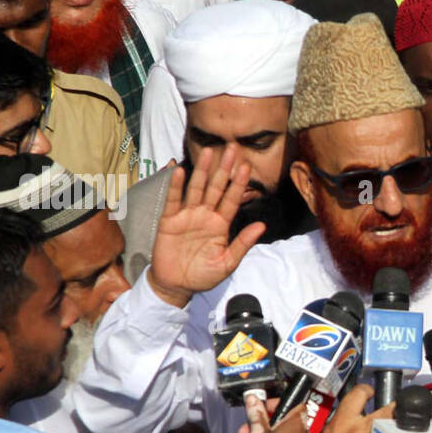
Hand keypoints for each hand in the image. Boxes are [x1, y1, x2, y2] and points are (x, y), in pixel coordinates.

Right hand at [147, 146, 263, 308]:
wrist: (176, 285)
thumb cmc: (203, 275)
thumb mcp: (227, 263)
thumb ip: (242, 244)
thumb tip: (262, 226)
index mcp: (221, 224)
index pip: (232, 200)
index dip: (239, 184)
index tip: (246, 166)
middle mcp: (205, 215)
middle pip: (216, 187)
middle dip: (224, 168)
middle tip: (232, 147)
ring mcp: (187, 215)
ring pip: (196, 188)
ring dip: (202, 170)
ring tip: (209, 151)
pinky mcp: (169, 220)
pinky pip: (173, 200)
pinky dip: (176, 186)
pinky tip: (180, 171)